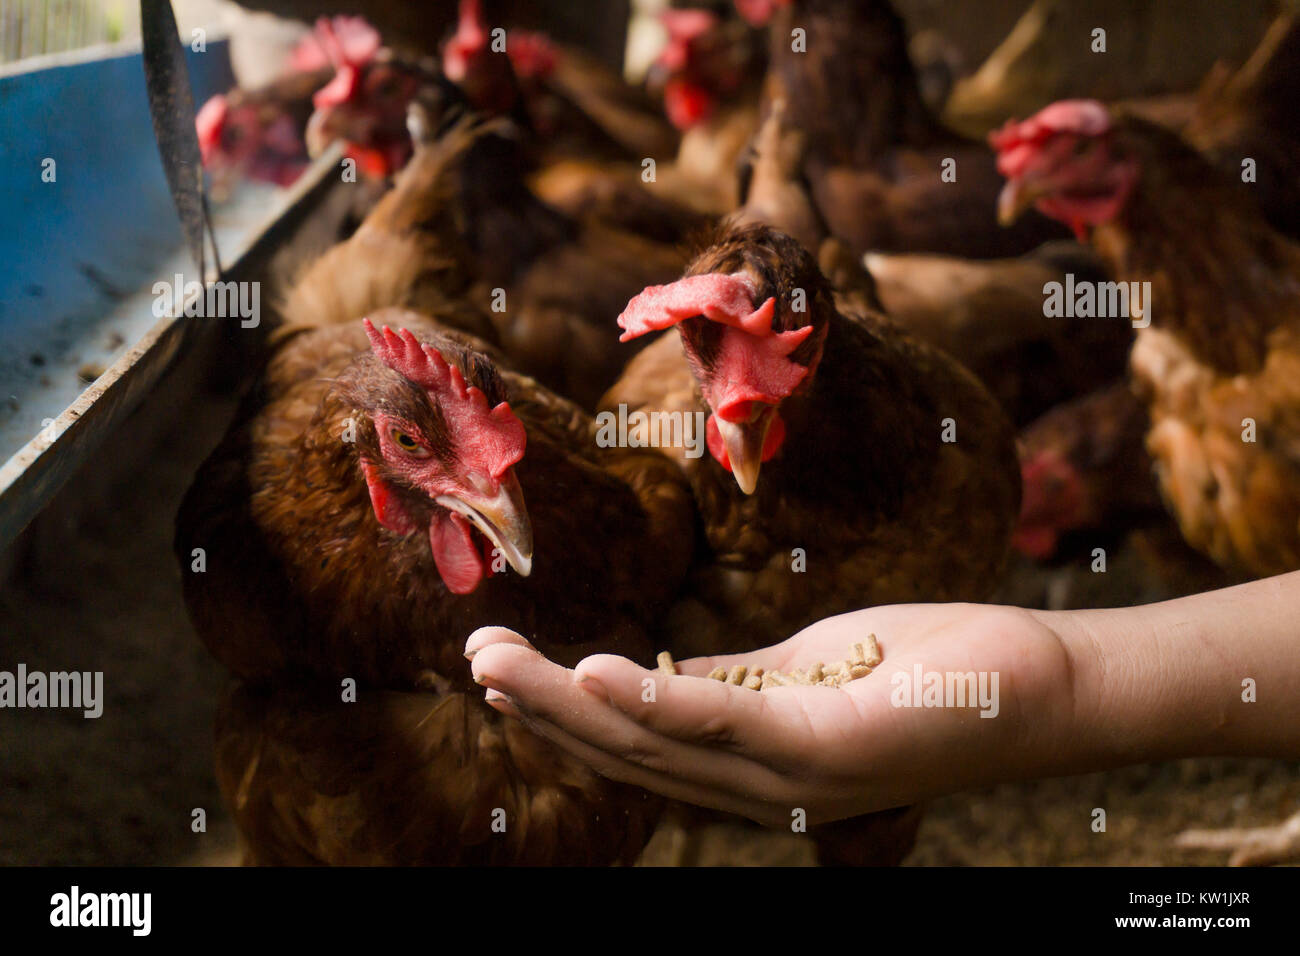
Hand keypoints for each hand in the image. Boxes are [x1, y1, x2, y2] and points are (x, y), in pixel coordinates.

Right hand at [465, 603, 1077, 825]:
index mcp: (748, 763)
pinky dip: (654, 700)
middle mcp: (759, 786)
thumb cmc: (922, 670)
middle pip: (627, 751)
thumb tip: (645, 669)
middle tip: (473, 658)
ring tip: (500, 664)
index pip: (635, 742)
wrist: (1039, 684)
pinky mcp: (829, 752)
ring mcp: (793, 776)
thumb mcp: (804, 673)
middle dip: (541, 709)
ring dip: (570, 706)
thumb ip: (729, 682)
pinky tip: (595, 672)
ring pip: (657, 744)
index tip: (498, 666)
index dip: (559, 712)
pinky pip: (727, 723)